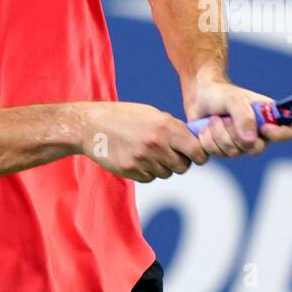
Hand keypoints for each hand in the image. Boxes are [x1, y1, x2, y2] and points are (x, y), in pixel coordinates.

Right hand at [77, 101, 208, 182]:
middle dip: (181, 162)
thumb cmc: (124, 116)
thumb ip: (174, 127)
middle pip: (183, 166)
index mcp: (165, 126)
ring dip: (163, 166)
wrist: (92, 126)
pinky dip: (147, 171)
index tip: (197, 155)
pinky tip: (137, 157)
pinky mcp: (131, 171)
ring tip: (149, 152)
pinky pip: (150, 177)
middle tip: (171, 154)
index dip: (199, 155)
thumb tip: (195, 140)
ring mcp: (143, 159)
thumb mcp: (152, 114)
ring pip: (166, 173)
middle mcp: (157, 144)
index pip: (197, 150)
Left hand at [183, 74, 291, 157]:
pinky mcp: (225, 151)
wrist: (198, 97)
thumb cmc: (220, 94)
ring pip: (234, 152)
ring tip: (213, 119)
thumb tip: (250, 141)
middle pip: (256, 148)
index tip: (263, 128)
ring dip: (219, 135)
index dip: (280, 134)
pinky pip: (219, 155)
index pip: (290, 132)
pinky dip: (209, 141)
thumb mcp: (233, 98)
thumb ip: (244, 116)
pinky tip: (206, 129)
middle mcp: (259, 133)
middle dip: (235, 133)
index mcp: (269, 117)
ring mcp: (242, 144)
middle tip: (224, 118)